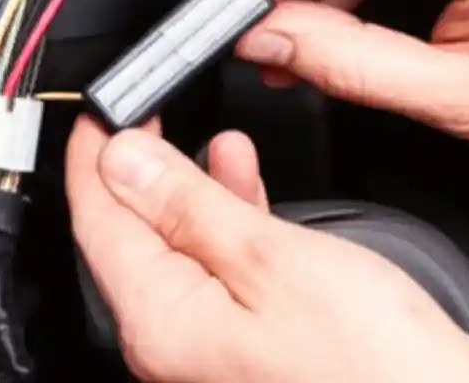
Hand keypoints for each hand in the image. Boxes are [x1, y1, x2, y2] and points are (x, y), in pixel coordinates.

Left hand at [66, 115, 468, 381]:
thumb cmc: (375, 371)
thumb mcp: (271, 260)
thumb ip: (188, 203)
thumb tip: (123, 158)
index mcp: (157, 321)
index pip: (96, 219)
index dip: (93, 155)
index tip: (97, 111)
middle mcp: (166, 343)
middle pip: (129, 234)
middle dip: (138, 166)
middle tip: (147, 113)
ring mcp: (202, 350)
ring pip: (176, 248)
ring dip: (190, 187)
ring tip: (214, 137)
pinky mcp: (242, 350)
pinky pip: (214, 274)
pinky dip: (225, 224)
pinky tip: (245, 190)